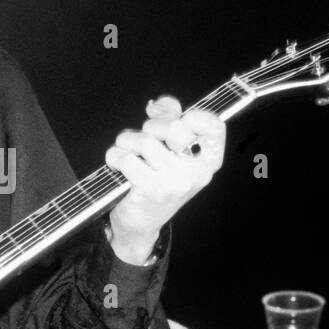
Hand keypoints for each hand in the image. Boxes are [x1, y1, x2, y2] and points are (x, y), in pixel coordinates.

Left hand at [104, 95, 225, 262]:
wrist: (141, 224)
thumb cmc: (157, 181)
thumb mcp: (171, 152)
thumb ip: (170, 120)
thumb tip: (156, 105)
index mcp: (208, 160)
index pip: (214, 126)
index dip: (194, 115)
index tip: (179, 119)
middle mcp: (196, 172)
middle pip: (173, 126)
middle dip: (150, 126)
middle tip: (143, 140)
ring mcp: (174, 182)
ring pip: (144, 141)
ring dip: (126, 141)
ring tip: (127, 153)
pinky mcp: (150, 190)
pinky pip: (125, 157)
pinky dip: (114, 156)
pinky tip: (117, 165)